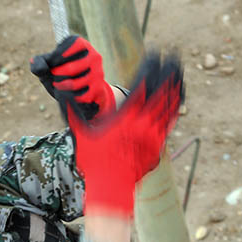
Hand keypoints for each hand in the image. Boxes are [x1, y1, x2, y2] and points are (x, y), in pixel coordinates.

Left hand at [30, 35, 115, 120]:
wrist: (87, 93)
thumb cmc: (64, 75)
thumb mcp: (50, 66)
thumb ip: (39, 62)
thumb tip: (35, 64)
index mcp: (81, 44)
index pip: (63, 50)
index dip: (54, 60)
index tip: (52, 65)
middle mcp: (93, 55)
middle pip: (67, 69)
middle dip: (56, 77)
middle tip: (55, 78)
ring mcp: (98, 72)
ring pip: (73, 84)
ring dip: (62, 88)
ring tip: (61, 86)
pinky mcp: (99, 88)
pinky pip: (79, 96)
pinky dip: (71, 98)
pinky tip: (72, 95)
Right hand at [65, 53, 183, 217]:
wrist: (111, 188)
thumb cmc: (94, 162)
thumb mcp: (80, 134)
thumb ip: (72, 110)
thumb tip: (61, 92)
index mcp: (125, 116)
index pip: (142, 84)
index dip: (150, 67)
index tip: (154, 53)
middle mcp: (143, 123)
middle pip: (161, 91)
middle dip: (168, 71)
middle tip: (173, 56)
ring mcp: (153, 135)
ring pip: (170, 105)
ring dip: (175, 86)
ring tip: (179, 71)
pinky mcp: (159, 146)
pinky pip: (170, 122)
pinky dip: (174, 107)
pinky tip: (177, 99)